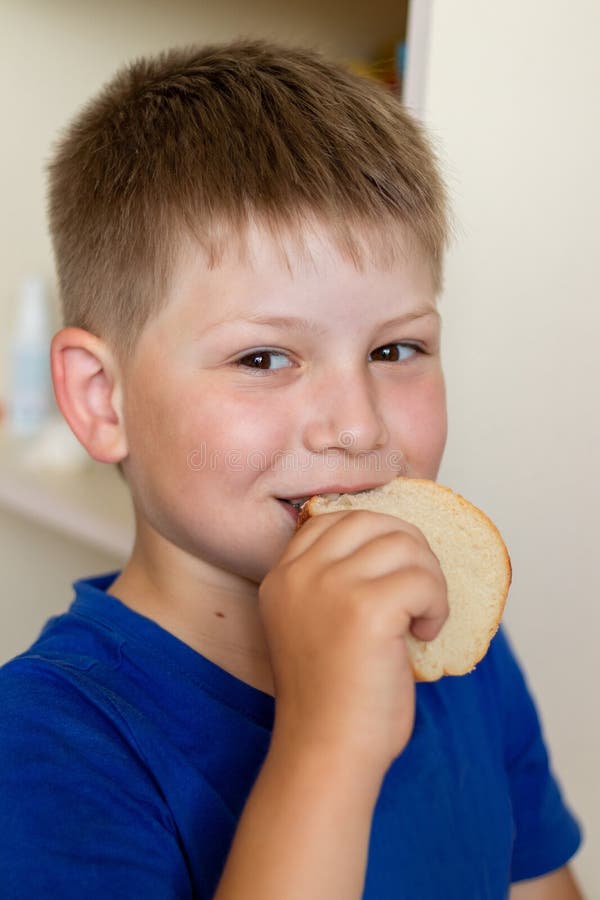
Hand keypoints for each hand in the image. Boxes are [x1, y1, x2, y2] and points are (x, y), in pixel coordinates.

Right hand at [259, 509, 448, 773]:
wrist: (327, 753)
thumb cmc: (331, 698)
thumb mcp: (313, 624)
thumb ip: (333, 581)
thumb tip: (394, 542)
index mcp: (282, 576)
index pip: (334, 517)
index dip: (376, 535)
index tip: (393, 572)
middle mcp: (299, 574)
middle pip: (373, 520)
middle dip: (410, 550)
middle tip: (418, 594)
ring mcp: (330, 587)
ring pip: (405, 544)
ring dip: (429, 580)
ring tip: (421, 619)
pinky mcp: (366, 608)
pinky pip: (423, 581)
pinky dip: (437, 606)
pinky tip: (423, 635)